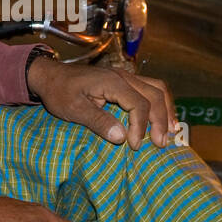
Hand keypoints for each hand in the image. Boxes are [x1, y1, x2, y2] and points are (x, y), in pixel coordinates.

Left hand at [27, 57, 176, 149]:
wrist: (50, 75)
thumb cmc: (59, 92)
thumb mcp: (73, 109)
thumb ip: (97, 121)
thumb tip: (121, 137)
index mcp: (113, 82)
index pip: (139, 104)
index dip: (141, 127)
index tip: (134, 146)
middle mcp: (124, 76)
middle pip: (155, 94)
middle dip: (161, 120)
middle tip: (161, 144)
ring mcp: (126, 77)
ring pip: (157, 88)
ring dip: (166, 109)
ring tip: (171, 132)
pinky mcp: (125, 81)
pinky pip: (151, 89)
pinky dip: (161, 104)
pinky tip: (163, 119)